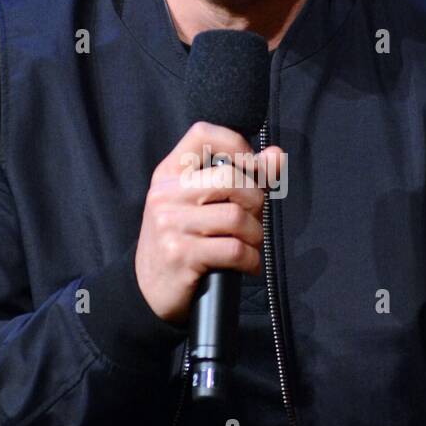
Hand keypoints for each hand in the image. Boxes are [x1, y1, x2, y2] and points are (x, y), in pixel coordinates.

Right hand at [134, 120, 284, 325]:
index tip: (251, 167)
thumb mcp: (200, 204)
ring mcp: (170, 225)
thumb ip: (240, 177)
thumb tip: (276, 155)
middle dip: (255, 202)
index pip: (202, 134)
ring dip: (255, 236)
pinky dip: (251, 260)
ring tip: (249, 246)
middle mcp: (166, 195)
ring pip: (237, 217)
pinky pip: (234, 250)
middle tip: (252, 221)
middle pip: (231, 179)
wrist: (149, 290)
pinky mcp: (181, 255)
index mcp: (169, 174)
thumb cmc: (181, 241)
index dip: (236, 144)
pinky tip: (247, 265)